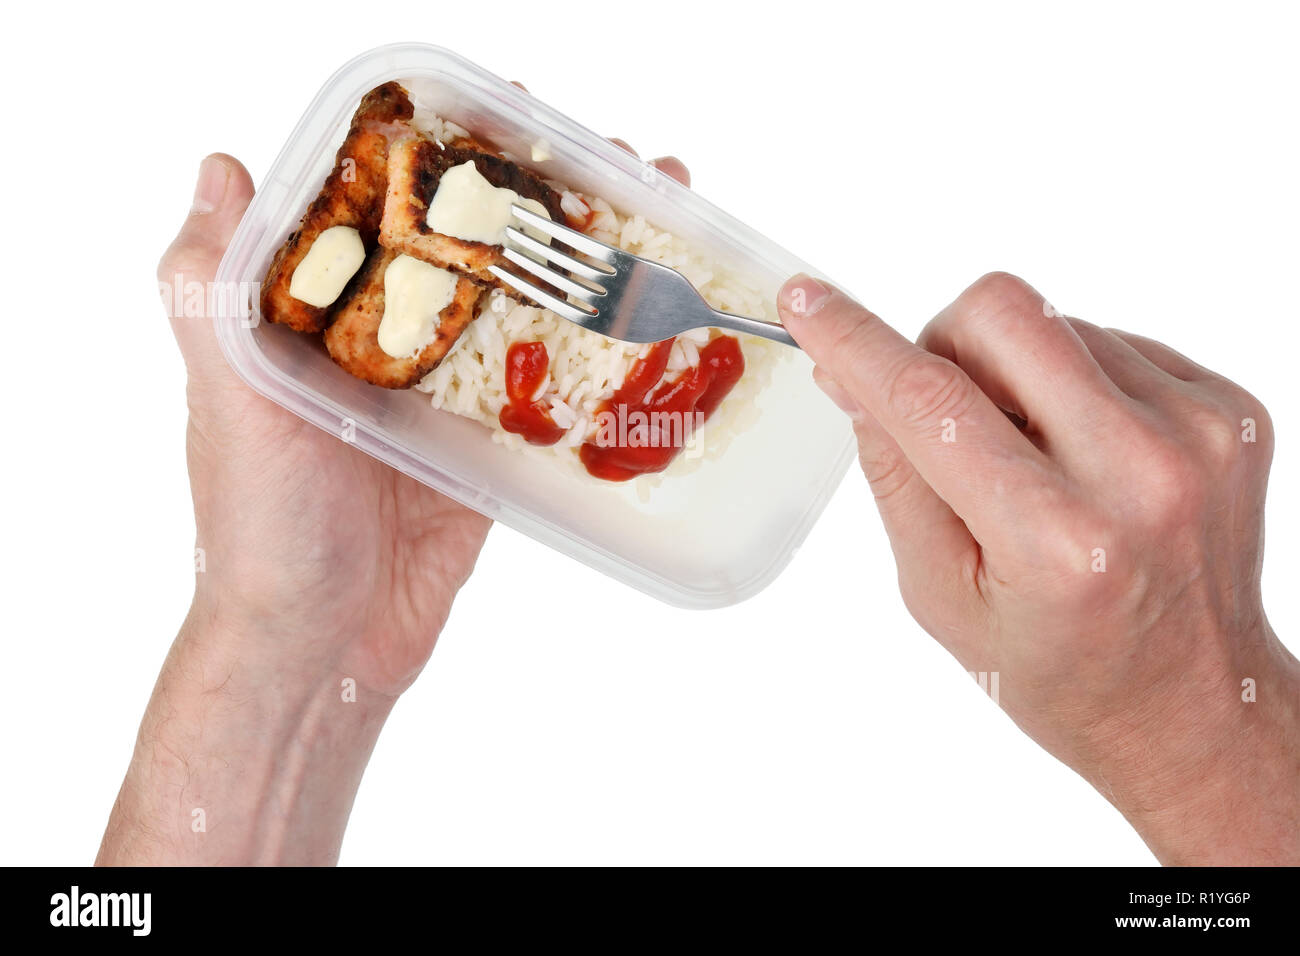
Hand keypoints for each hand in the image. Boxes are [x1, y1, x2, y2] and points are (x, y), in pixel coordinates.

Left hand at [101, 145, 690, 865]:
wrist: (322, 649)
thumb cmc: (264, 529)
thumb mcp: (232, 401)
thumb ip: (215, 292)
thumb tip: (220, 169)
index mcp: (320, 319)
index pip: (384, 208)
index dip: (440, 151)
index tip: (498, 107)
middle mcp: (384, 347)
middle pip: (469, 248)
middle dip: (537, 197)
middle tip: (605, 154)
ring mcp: (443, 399)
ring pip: (519, 310)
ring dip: (581, 261)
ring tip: (651, 212)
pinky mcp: (489, 453)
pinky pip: (547, 393)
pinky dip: (594, 358)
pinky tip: (649, 325)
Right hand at [778, 271, 1299, 864]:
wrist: (1189, 705)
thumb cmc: (1058, 666)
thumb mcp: (941, 593)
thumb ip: (895, 474)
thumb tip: (848, 375)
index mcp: (1059, 541)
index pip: (930, 404)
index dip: (854, 342)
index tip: (806, 299)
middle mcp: (1144, 474)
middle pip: (1003, 314)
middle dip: (946, 343)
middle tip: (947, 412)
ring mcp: (1201, 435)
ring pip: (1057, 322)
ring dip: (1017, 374)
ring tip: (1035, 462)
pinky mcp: (1231, 412)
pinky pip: (1114, 344)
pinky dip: (1076, 385)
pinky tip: (1085, 458)